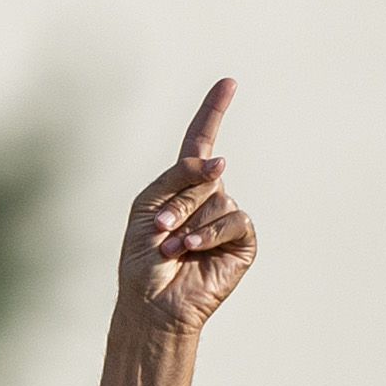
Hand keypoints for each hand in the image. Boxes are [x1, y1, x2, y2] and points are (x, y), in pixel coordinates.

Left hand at [120, 79, 257, 334]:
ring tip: (172, 249)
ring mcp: (227, 218)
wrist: (150, 303)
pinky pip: (233, 219)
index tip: (228, 82)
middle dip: (177, 202)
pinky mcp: (242, 241)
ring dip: (188, 223)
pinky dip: (209, 233)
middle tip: (159, 231)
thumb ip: (177, 176)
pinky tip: (191, 250)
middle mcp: (208, 198)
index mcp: (182, 187)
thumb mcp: (147, 207)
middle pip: (204, 174)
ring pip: (217, 198)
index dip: (213, 111)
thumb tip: (218, 161)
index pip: (200, 142)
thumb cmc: (143, 260)